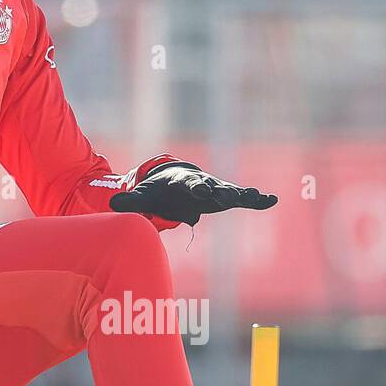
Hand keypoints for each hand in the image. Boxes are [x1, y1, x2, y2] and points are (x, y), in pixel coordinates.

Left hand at [109, 162, 276, 226]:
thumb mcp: (144, 197)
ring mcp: (215, 190)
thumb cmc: (157, 191)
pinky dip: (256, 199)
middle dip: (221, 192)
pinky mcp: (224, 197)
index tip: (200, 191)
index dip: (195, 188)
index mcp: (182, 182)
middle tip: (232, 198)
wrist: (171, 182)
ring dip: (243, 196)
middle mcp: (202, 184)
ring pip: (231, 192)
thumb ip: (132, 201)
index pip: (189, 185)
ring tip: (259, 197)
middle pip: (213, 187)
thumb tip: (113, 203)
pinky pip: (242, 198)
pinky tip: (271, 200)